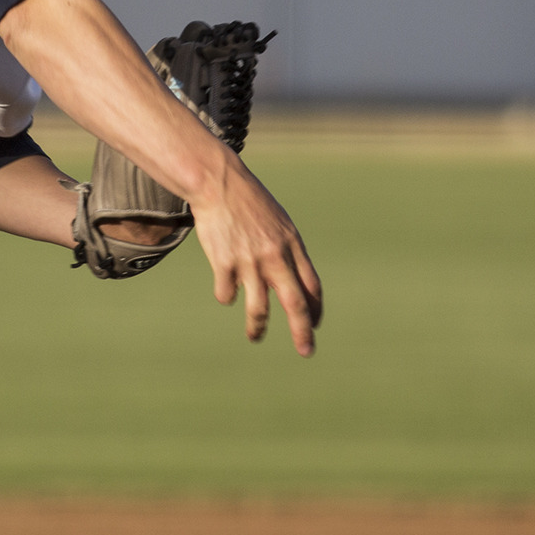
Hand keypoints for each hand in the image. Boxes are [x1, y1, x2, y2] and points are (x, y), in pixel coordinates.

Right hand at [187, 152, 322, 355]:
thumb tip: (295, 281)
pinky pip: (227, 295)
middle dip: (302, 331)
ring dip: (258, 328)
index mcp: (293, 245)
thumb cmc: (250, 202)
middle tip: (307, 351)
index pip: (312, 286)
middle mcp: (275, 256)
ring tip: (256, 337)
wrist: (219, 184)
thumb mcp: (279, 222)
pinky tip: (224, 289)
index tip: (315, 325)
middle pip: (295, 304)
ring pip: (259, 309)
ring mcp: (250, 261)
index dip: (315, 309)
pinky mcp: (224, 263)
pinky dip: (226, 296)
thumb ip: (287, 251)